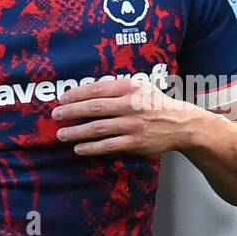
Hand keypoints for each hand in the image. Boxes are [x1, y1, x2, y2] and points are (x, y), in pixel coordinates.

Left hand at [51, 77, 208, 156]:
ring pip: (98, 128)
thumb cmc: (156, 104)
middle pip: (94, 108)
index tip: (62, 98)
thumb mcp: (141, 87)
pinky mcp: (135, 142)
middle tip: (56, 115)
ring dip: (77, 132)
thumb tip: (89, 91)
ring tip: (62, 134)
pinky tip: (79, 148)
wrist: (180, 124)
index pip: (97, 89)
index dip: (77, 94)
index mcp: (130, 87)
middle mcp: (130, 105)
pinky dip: (91, 147)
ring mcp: (132, 124)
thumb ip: (118, 87)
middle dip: (71, 111)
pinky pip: (108, 145)